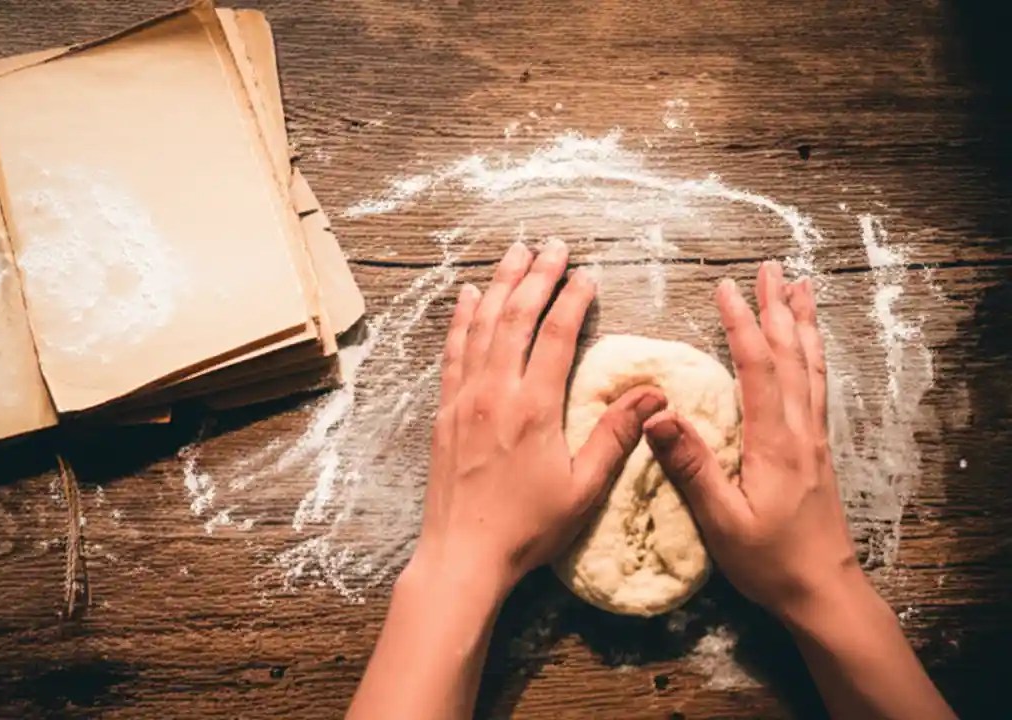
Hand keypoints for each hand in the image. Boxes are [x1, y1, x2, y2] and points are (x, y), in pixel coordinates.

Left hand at [408, 240, 666, 596]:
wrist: (463, 556)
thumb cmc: (527, 529)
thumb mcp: (583, 489)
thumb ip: (616, 437)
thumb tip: (654, 396)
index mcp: (534, 408)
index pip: (557, 336)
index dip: (573, 299)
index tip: (586, 275)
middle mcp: (495, 393)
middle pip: (516, 318)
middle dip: (536, 276)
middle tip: (552, 245)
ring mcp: (464, 399)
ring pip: (481, 326)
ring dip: (500, 285)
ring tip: (515, 253)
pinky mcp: (444, 412)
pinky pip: (453, 352)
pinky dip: (462, 319)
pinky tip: (469, 297)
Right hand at [642, 261, 861, 621]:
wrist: (822, 591)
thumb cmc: (769, 561)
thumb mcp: (722, 521)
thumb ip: (692, 467)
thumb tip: (659, 416)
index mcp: (774, 442)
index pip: (758, 369)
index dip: (742, 325)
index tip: (725, 289)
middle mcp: (799, 431)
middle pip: (792, 356)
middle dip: (779, 309)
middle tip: (770, 268)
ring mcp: (813, 438)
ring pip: (811, 367)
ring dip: (803, 324)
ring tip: (800, 289)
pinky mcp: (817, 450)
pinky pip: (817, 387)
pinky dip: (812, 356)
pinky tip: (808, 348)